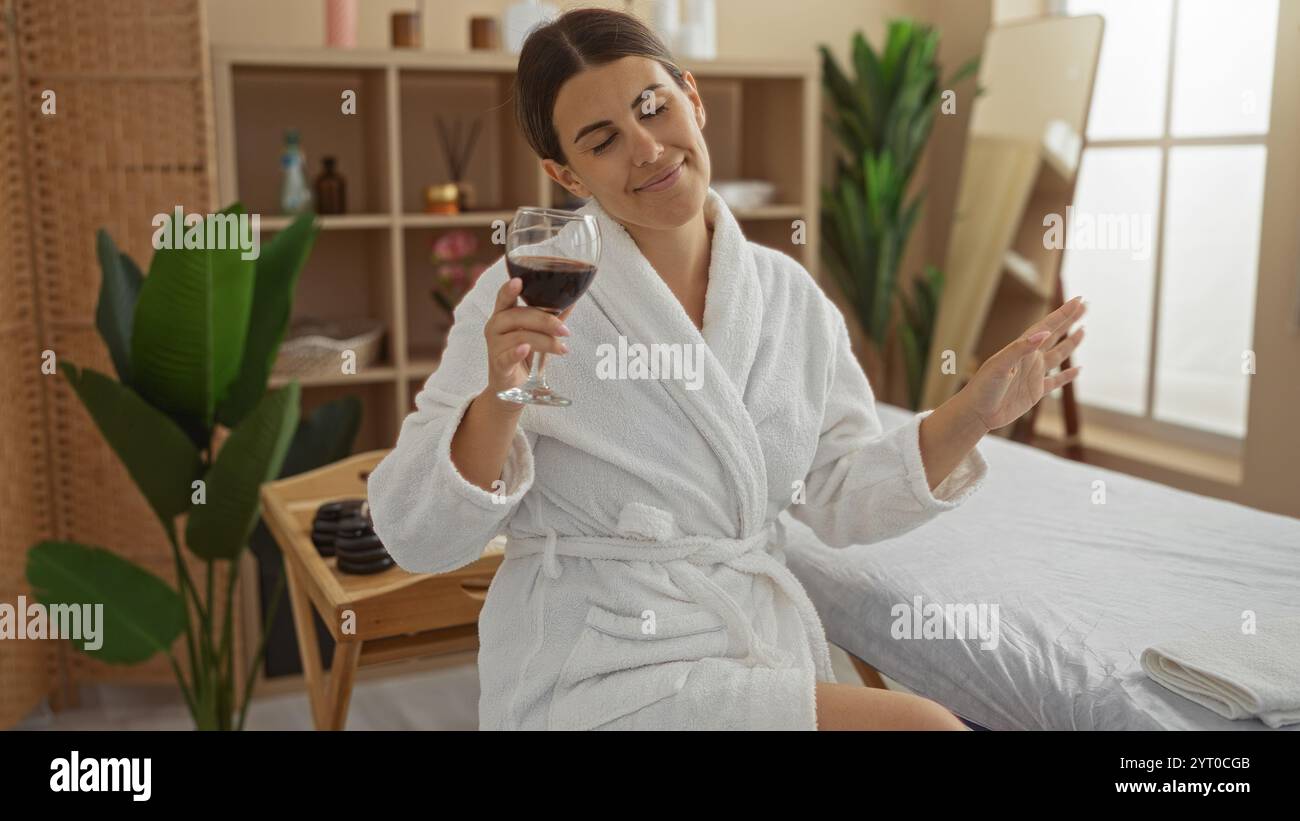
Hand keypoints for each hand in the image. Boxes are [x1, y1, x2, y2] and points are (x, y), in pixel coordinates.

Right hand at [483, 276, 573, 397]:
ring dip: (546, 341)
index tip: (519, 281)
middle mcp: (495, 326)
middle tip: (565, 330)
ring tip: (562, 348)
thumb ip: (552, 316)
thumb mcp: (537, 332)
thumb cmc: (524, 353)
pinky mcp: (498, 365)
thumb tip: (572, 299)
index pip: (504, 297)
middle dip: (545, 321)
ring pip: (521, 336)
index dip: (509, 289)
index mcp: (503, 314)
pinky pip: (507, 356)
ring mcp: (495, 346)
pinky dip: (517, 352)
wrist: (512, 386)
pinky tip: (526, 349)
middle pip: (519, 316)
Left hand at [962, 296, 1086, 431]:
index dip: (1063, 313)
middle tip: (1085, 305)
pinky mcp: (1034, 392)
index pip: (1047, 327)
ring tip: (1083, 330)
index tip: (1078, 300)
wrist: (976, 413)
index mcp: (1021, 349)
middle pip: (1055, 335)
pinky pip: (1055, 381)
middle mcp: (1029, 359)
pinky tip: (1077, 369)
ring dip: (1071, 344)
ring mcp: (1033, 375)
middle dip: (1069, 321)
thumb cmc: (984, 387)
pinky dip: (1067, 376)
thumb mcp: (1000, 365)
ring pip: (1058, 356)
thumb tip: (1043, 333)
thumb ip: (1020, 349)